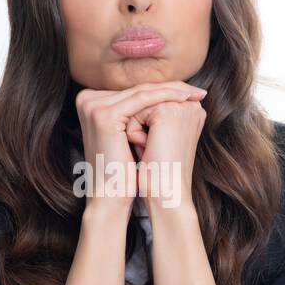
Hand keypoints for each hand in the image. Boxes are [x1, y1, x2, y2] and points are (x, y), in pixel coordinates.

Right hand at [74, 80, 205, 214]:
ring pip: (142, 92)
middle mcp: (86, 99)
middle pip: (138, 89)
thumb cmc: (125, 169)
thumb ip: (140, 110)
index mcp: (89, 101)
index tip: (190, 91)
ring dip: (173, 91)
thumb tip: (170, 90)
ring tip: (196, 94)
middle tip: (198, 90)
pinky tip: (185, 98)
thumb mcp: (130, 133)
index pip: (133, 90)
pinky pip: (142, 99)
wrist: (112, 195)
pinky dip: (166, 97)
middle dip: (171, 89)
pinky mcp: (103, 115)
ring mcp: (93, 106)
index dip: (163, 89)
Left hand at [129, 96, 206, 211]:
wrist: (166, 193)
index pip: (152, 103)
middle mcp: (191, 105)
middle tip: (152, 150)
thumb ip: (153, 117)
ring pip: (137, 107)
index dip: (142, 124)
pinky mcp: (168, 111)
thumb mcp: (158, 138)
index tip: (155, 148)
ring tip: (150, 150)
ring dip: (135, 130)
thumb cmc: (159, 172)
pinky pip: (134, 113)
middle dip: (139, 126)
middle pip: (144, 103)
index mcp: (192, 111)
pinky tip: (147, 149)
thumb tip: (127, 106)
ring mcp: (181, 106)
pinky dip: (133, 134)